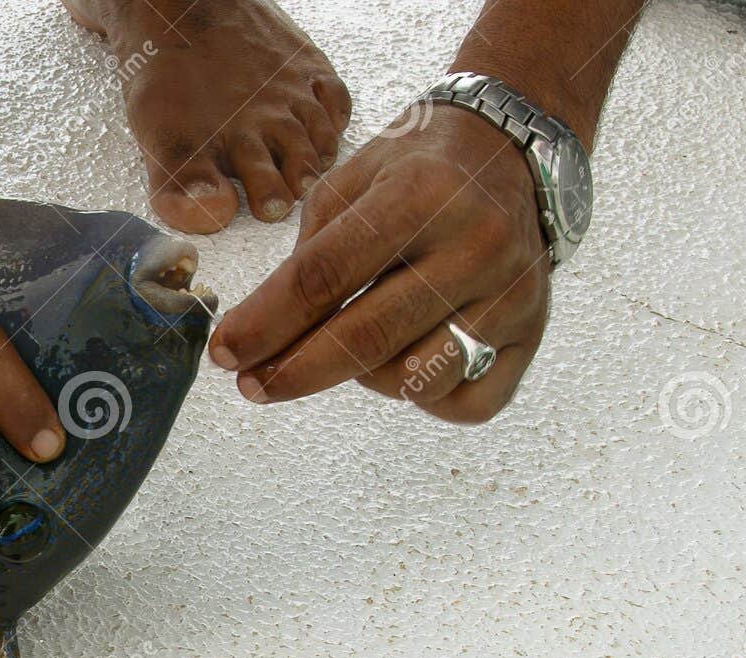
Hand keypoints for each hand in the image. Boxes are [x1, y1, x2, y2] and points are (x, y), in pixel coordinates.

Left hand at [207, 104, 552, 422]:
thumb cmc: (415, 172)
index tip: (225, 353)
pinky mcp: (535, 331)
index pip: (325, 277)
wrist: (512, 151)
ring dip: (366, 377)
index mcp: (420, 196)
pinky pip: (468, 403)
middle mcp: (476, 245)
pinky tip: (410, 361)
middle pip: (366, 338)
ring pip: (416, 379)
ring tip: (355, 346)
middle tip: (253, 385)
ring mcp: (513, 293)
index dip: (265, 324)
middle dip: (295, 371)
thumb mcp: (349, 185)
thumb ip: (305, 261)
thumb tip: (259, 338)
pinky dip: (427, 398)